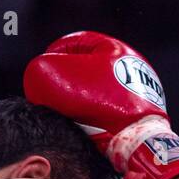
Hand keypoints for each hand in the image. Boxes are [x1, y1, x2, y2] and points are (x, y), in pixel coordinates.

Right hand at [23, 32, 178, 178]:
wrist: (137, 137)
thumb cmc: (102, 103)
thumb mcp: (59, 80)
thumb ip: (41, 70)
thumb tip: (38, 74)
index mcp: (114, 48)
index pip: (76, 41)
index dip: (54, 53)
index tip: (44, 67)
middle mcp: (131, 65)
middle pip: (89, 65)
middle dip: (69, 77)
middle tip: (54, 89)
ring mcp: (138, 88)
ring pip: (100, 88)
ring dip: (82, 96)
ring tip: (68, 109)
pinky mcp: (141, 110)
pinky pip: (112, 107)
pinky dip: (97, 111)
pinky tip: (88, 122)